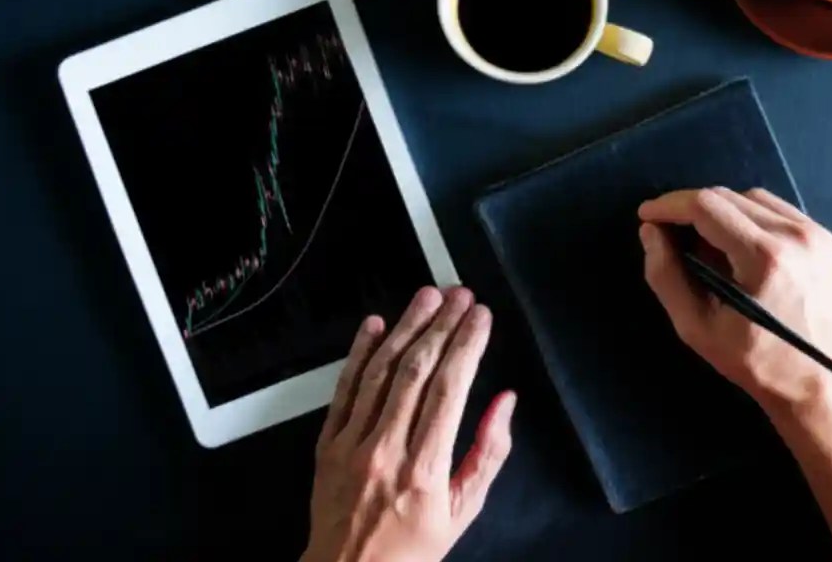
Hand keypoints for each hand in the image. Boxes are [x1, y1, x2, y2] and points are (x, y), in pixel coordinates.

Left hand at [302, 287, 515, 561]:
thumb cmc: (411, 549)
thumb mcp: (464, 512)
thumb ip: (488, 455)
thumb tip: (506, 403)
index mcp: (424, 470)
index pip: (449, 391)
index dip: (467, 346)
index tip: (481, 317)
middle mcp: (385, 451)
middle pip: (415, 371)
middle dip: (442, 326)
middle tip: (460, 296)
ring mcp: (351, 445)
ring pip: (380, 372)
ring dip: (406, 328)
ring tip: (427, 297)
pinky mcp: (326, 444)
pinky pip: (344, 389)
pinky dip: (360, 353)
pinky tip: (375, 325)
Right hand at [638, 188, 831, 409]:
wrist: (818, 383)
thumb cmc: (755, 362)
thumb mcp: (697, 328)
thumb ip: (666, 276)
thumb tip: (650, 232)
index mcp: (764, 257)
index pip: (707, 206)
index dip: (670, 205)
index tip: (647, 215)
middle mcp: (794, 235)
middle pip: (728, 196)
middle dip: (691, 208)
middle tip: (671, 233)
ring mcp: (816, 234)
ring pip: (753, 198)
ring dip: (722, 210)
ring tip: (705, 241)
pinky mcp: (826, 240)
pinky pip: (778, 210)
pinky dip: (750, 217)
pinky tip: (739, 243)